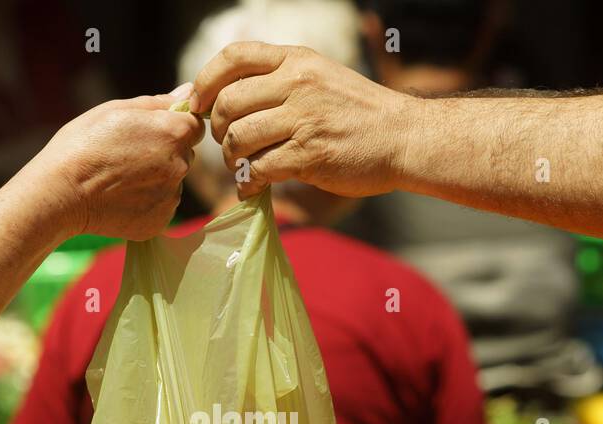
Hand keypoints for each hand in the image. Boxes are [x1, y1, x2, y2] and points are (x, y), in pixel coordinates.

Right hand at [34, 90, 202, 239]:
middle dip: (166, 151)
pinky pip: (162, 205)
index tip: (150, 131)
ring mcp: (171, 196)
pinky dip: (147, 201)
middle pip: (185, 154)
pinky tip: (121, 197)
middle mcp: (180, 165)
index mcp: (173, 133)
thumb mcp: (117, 110)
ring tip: (121, 177)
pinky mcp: (161, 221)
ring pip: (173, 181)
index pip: (194, 125)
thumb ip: (158, 103)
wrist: (62, 192)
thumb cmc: (84, 144)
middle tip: (129, 154)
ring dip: (157, 177)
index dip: (174, 125)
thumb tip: (188, 93)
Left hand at [190, 42, 416, 198]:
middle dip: (216, 129)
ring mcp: (303, 119)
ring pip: (239, 137)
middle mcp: (297, 84)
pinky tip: (254, 188)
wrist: (404, 137)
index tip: (198, 104)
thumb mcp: (320, 78)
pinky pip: (259, 169)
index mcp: (296, 61)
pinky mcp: (309, 154)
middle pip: (228, 103)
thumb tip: (228, 98)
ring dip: (231, 159)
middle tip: (226, 144)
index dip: (205, 81)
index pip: (234, 57)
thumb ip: (280, 81)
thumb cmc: (359, 113)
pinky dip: (248, 183)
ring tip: (242, 167)